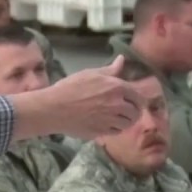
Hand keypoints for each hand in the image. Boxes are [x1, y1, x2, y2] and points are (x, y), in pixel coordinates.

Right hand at [13, 55, 141, 140]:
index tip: (135, 102)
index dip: (139, 100)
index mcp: (116, 87)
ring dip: (125, 122)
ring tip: (119, 119)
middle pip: (135, 112)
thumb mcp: (90, 74)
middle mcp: (117, 104)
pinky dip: (115, 129)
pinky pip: (116, 132)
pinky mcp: (101, 132)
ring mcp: (109, 120)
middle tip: (128, 112)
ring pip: (127, 124)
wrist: (53, 109)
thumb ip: (109, 70)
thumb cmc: (69, 88)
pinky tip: (108, 125)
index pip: (138, 96)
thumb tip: (122, 59)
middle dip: (134, 112)